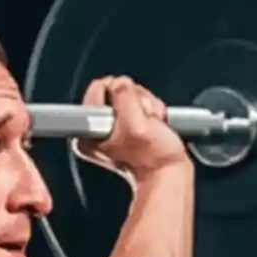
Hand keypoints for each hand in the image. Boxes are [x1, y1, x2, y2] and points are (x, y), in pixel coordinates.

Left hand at [72, 76, 190, 181]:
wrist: (166, 174)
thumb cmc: (153, 156)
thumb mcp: (136, 123)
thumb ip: (124, 96)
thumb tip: (121, 83)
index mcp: (90, 130)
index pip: (98, 88)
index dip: (119, 91)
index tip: (132, 107)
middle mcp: (97, 128)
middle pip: (116, 90)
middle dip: (136, 100)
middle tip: (144, 119)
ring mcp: (113, 128)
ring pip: (130, 96)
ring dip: (146, 106)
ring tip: (150, 125)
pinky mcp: (128, 127)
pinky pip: (140, 104)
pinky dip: (150, 111)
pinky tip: (153, 125)